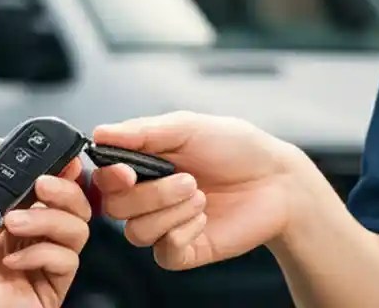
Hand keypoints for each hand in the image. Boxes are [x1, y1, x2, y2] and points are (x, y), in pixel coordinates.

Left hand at [0, 139, 91, 307]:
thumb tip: (3, 140)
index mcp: (15, 210)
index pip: (57, 187)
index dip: (67, 172)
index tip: (64, 160)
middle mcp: (31, 235)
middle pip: (77, 206)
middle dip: (64, 190)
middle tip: (41, 186)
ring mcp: (39, 262)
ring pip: (77, 230)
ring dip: (47, 219)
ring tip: (11, 222)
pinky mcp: (45, 289)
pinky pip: (66, 262)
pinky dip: (40, 253)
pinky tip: (10, 258)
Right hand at [92, 111, 325, 271]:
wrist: (278, 181)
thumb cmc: (237, 147)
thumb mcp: (188, 127)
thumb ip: (141, 131)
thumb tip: (100, 133)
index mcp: (144, 163)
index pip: (103, 178)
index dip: (108, 178)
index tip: (126, 172)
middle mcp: (149, 195)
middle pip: (115, 208)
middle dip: (151, 194)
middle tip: (187, 179)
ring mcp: (165, 224)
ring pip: (135, 233)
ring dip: (170, 212)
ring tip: (201, 196)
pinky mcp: (183, 250)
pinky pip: (163, 252)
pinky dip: (183, 232)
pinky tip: (205, 217)